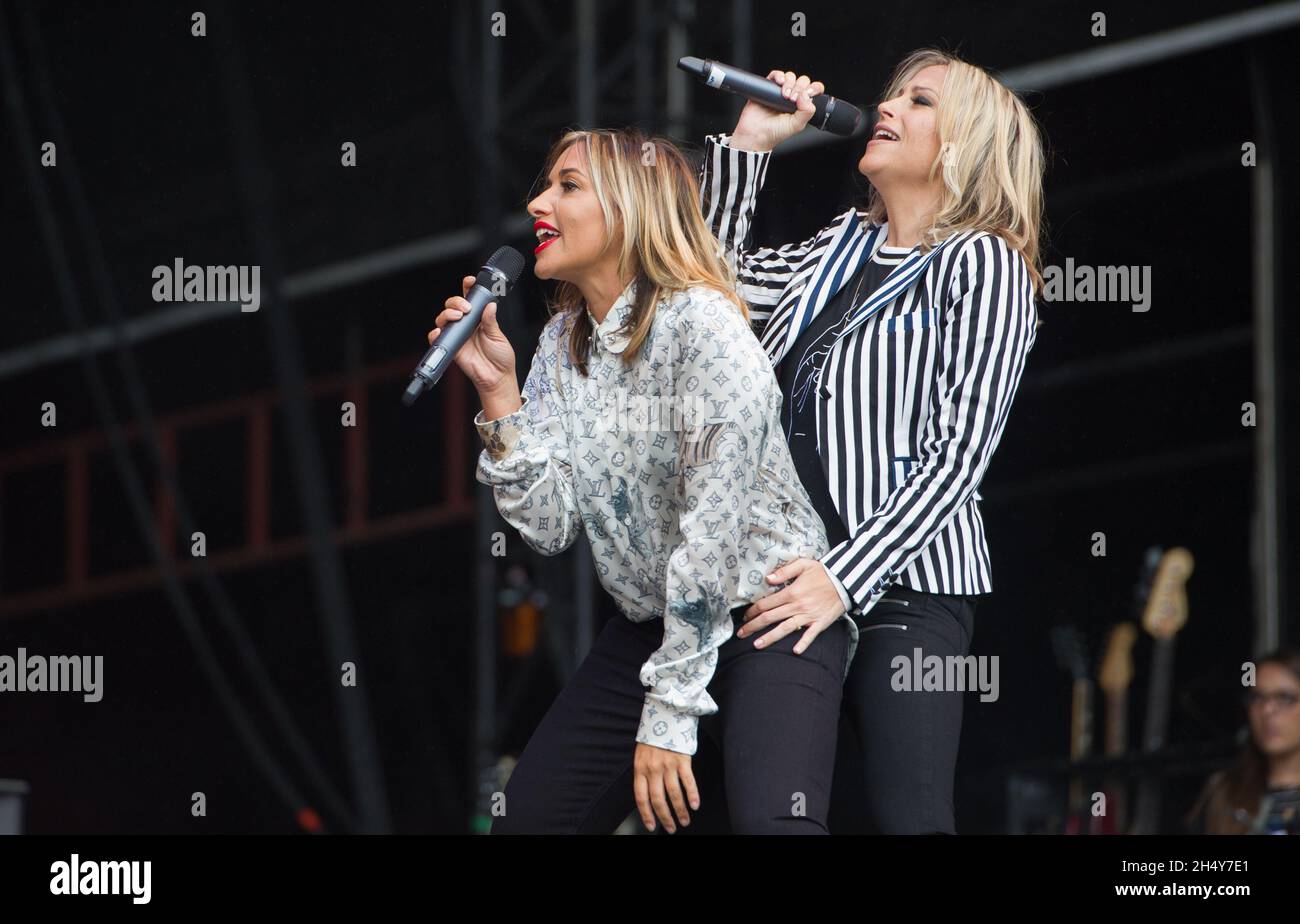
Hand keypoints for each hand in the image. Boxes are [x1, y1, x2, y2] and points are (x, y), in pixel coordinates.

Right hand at [428, 275, 515, 395]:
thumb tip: (489, 305)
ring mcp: (457, 335)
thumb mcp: (498, 336)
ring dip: (447, 313)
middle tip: (466, 308)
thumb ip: (491, 321)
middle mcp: (466, 325)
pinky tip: (441, 331)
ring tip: (457, 317)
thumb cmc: (500, 358)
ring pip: (443, 318)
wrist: (496, 377)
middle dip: (456, 301)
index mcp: (479, 319)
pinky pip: (437, 338)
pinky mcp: (451, 347)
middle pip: (453, 306)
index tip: (470, 282)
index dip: (468, 288)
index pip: (470, 299)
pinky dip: (436, 333)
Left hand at [633, 742, 698, 832]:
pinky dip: (692, 795)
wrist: (665, 714)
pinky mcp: (682, 759)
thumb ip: (644, 773)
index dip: (646, 814)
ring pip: (674, 794)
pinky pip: (688, 781)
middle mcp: (653, 768)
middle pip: (658, 799)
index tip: (651, 826)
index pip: (641, 797)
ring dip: (680, 810)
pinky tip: (694, 805)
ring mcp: (668, 764)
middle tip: (672, 828)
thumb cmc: (653, 736)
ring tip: (684, 821)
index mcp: (640, 768)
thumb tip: (648, 796)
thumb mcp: (642, 754)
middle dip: (665, 817)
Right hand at [729, 70, 825, 151]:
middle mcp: (792, 97)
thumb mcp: (796, 125)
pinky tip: (779, 83)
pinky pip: (776, 75)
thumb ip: (806, 112)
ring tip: (784, 95)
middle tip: (792, 99)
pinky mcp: (768, 88)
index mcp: (801, 106)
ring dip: (790, 83)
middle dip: (799, 87)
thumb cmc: (774, 132)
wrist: (756, 133)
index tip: (808, 94)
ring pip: (790, 77)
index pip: (813, 91)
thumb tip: (806, 95)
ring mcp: (780, 92)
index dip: (813, 89)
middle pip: (802, 81)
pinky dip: (779, 75)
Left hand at [737, 558, 845, 653]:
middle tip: (741, 634)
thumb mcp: (803, 564)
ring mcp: (809, 616)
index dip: (753, 611)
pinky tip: (795, 651)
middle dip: (754, 626)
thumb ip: (784, 571)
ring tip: (756, 645)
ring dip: (770, 638)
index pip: (766, 604)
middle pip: (771, 618)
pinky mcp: (820, 622)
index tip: (745, 616)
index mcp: (791, 592)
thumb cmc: (823, 572)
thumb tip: (767, 579)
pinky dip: (803, 643)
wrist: (846, 581)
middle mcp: (798, 606)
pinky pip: (810, 635)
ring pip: (785, 629)